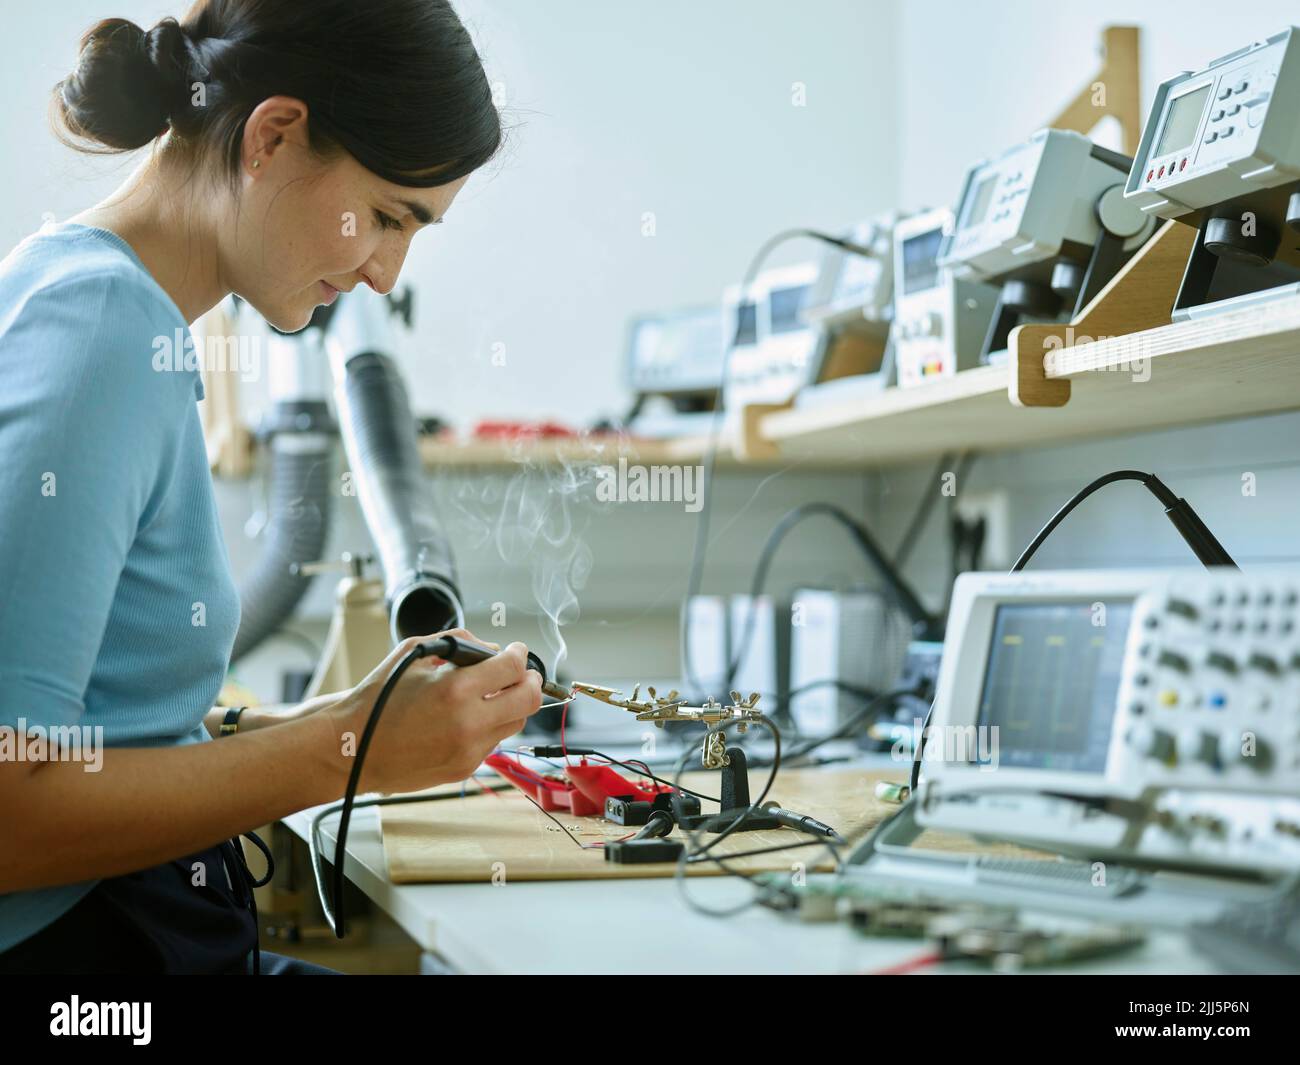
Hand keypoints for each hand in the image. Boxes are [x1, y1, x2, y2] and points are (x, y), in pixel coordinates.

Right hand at [320, 628, 541, 794]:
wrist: (350, 747)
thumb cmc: (377, 698)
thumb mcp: (414, 653)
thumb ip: (459, 643)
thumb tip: (492, 649)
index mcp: (456, 689)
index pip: (513, 667)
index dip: (520, 654)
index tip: (517, 650)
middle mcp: (468, 723)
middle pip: (529, 699)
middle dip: (530, 681)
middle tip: (521, 673)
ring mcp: (468, 750)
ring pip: (514, 723)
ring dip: (509, 704)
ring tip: (489, 694)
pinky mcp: (463, 768)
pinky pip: (491, 742)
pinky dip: (487, 725)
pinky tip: (465, 718)